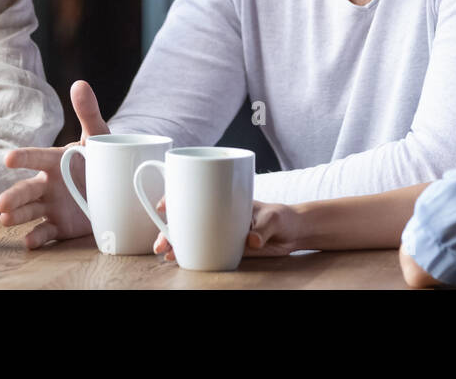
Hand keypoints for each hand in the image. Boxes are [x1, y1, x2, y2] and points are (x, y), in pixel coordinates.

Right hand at [0, 80, 110, 248]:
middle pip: (27, 190)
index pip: (37, 157)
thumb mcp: (98, 137)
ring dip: (18, 216)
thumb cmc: (100, 158)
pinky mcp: (61, 225)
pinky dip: (37, 237)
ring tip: (6, 220)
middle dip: (13, 197)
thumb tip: (80, 83)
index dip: (25, 158)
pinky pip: (47, 232)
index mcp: (56, 161)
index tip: (9, 158)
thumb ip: (88, 113)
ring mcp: (53, 206)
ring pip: (31, 211)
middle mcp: (49, 184)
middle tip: (0, 204)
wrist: (114, 186)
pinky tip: (28, 241)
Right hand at [152, 200, 300, 262]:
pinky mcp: (227, 248)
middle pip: (187, 218)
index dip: (176, 198)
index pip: (195, 195)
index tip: (164, 207)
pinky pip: (204, 251)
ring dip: (176, 243)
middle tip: (161, 242)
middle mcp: (218, 215)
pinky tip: (179, 260)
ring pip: (192, 236)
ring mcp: (221, 232)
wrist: (294, 233)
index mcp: (225, 201)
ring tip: (164, 253)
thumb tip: (250, 241)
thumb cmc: (283, 217)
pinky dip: (190, 255)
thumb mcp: (274, 220)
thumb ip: (262, 230)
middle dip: (169, 228)